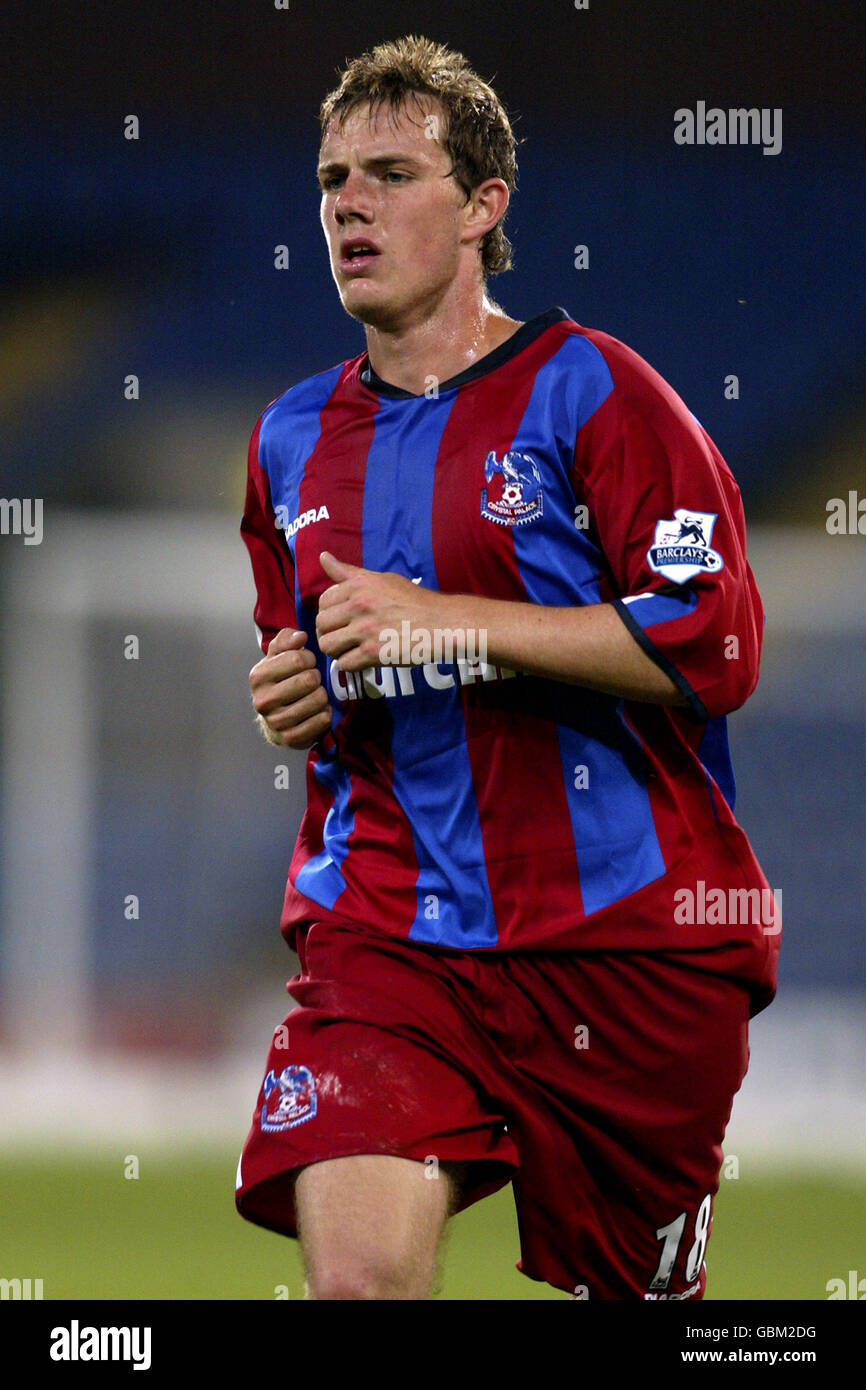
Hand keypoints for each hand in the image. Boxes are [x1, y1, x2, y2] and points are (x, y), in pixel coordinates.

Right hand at [249, 628, 332, 748]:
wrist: (273, 719)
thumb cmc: (279, 682)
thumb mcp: (277, 657)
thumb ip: (286, 640)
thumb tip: (300, 636)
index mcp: (258, 677)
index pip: (298, 659)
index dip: (309, 658)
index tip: (307, 663)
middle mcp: (263, 700)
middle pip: (309, 680)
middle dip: (316, 677)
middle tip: (312, 680)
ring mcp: (276, 721)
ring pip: (318, 699)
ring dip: (322, 695)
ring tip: (314, 695)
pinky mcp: (291, 737)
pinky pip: (322, 720)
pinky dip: (325, 713)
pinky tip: (317, 711)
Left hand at [315, 552, 450, 670]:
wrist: (442, 623)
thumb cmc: (415, 600)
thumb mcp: (382, 579)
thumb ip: (349, 573)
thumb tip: (322, 557)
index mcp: (359, 585)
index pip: (323, 601)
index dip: (330, 612)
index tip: (343, 619)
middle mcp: (359, 605)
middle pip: (321, 624)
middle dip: (329, 632)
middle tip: (345, 637)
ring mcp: (365, 630)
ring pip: (327, 645)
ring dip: (336, 650)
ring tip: (351, 649)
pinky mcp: (373, 653)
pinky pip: (344, 664)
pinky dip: (351, 664)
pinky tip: (363, 659)